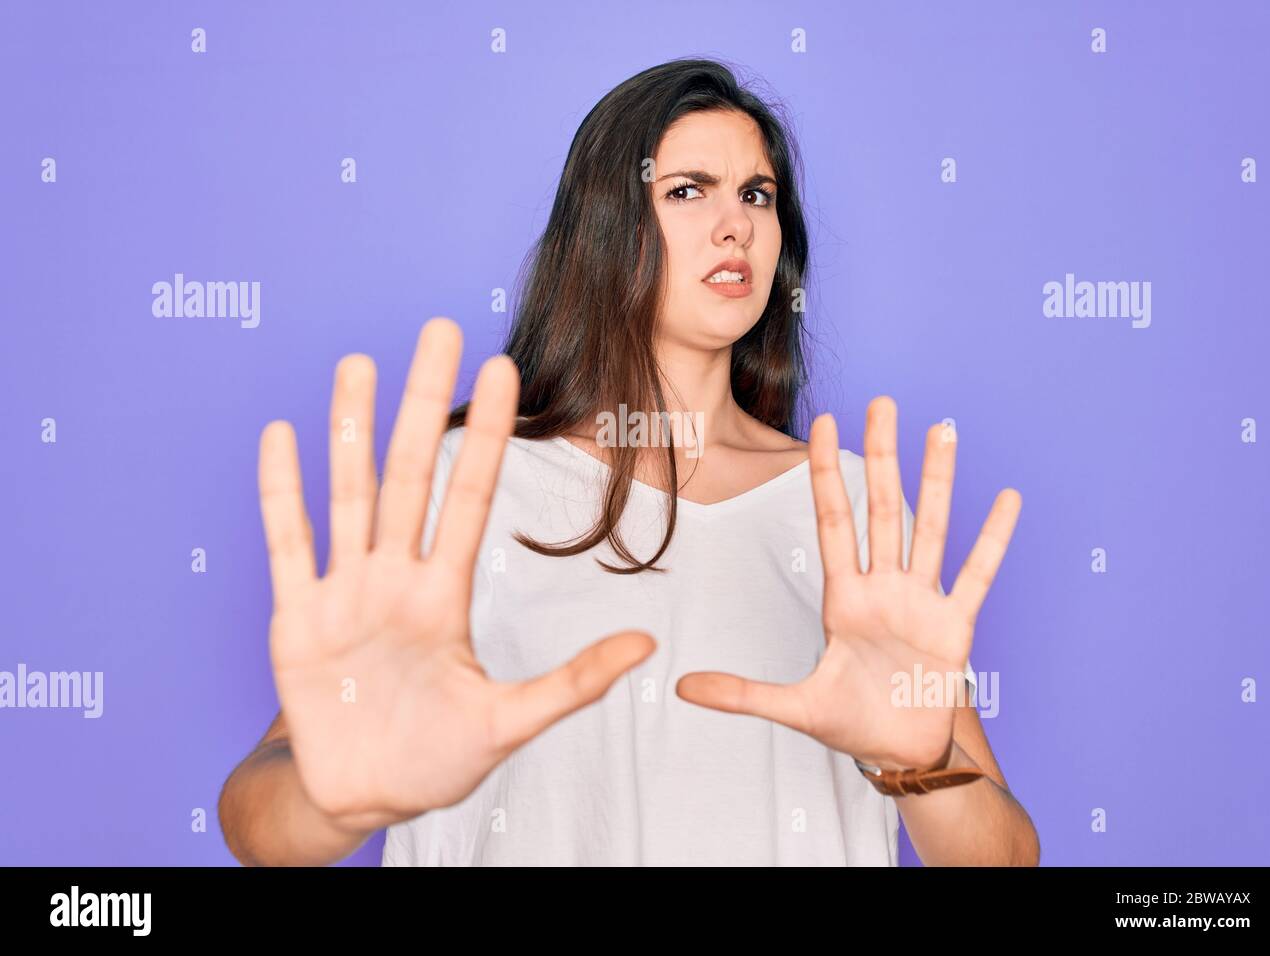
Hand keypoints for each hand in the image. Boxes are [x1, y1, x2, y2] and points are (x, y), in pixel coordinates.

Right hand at [258, 318, 654, 828]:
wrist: (361, 796)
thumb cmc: (435, 759)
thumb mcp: (511, 723)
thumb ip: (574, 683)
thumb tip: (649, 644)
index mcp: (446, 594)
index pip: (471, 495)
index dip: (487, 434)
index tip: (504, 370)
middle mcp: (395, 578)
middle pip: (409, 473)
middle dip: (421, 403)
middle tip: (437, 329)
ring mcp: (344, 591)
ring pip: (348, 493)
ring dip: (349, 429)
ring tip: (357, 363)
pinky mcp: (295, 618)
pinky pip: (287, 545)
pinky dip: (281, 493)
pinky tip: (281, 435)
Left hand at [675, 396, 1019, 771]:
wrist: (900, 755)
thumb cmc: (850, 723)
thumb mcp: (793, 707)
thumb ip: (741, 693)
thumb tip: (680, 686)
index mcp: (844, 599)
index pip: (833, 521)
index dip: (828, 473)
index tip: (824, 424)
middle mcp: (884, 588)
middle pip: (884, 508)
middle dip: (882, 455)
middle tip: (881, 401)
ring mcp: (922, 602)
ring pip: (931, 527)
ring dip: (938, 480)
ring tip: (943, 430)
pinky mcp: (957, 626)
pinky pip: (977, 574)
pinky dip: (992, 538)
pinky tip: (1007, 498)